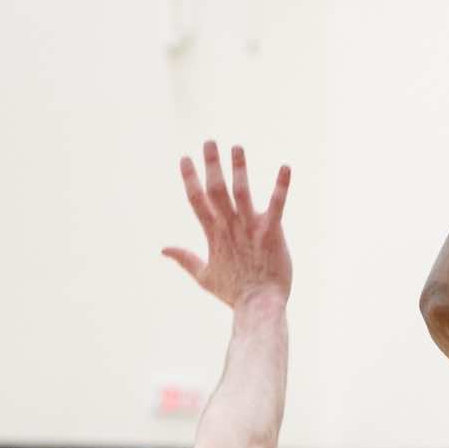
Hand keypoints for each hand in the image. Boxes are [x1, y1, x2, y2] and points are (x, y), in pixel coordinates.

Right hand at [164, 141, 292, 307]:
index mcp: (213, 234)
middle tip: (209, 141)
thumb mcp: (204, 276)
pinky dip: (281, 186)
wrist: (259, 306)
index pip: (196, 200)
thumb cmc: (235, 293)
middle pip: (216, 190)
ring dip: (239, 168)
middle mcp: (229, 227)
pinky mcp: (272, 232)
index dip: (189, 178)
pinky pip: (277, 204)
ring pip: (242, 192)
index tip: (185, 158)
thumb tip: (163, 248)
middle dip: (212, 164)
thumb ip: (184, 258)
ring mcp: (251, 228)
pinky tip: (285, 167)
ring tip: (237, 146)